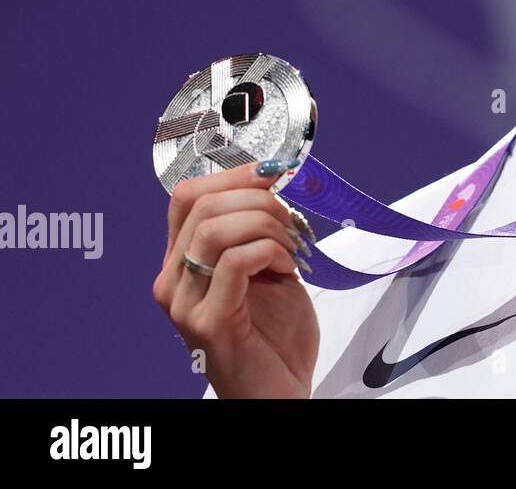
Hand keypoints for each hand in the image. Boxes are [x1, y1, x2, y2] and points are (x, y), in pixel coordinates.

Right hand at [152, 159, 320, 397]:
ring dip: (266, 225)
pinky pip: (234, 263)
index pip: (187, 197)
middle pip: (201, 206)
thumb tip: (274, 179)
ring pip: (214, 230)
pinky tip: (287, 269)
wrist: (281, 393)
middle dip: (258, 199)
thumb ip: (260, 231)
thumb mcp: (268, 269)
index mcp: (182, 263)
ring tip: (292, 247)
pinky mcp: (209, 324)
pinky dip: (268, 252)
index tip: (275, 172)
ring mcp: (186, 304)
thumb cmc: (276, 336)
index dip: (233, 174)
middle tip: (293, 220)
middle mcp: (172, 282)